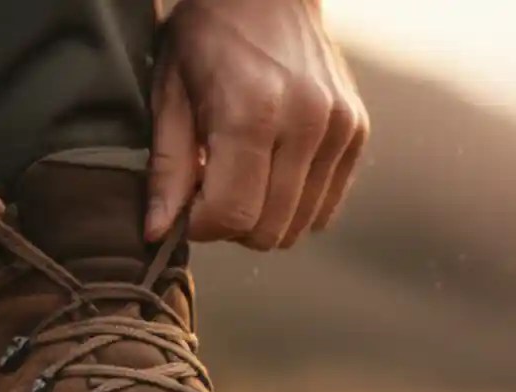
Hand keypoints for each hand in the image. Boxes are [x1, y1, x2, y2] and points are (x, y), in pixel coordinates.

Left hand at [146, 0, 368, 249]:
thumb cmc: (208, 35)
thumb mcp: (170, 93)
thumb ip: (168, 167)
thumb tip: (159, 232)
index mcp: (252, 111)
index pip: (231, 214)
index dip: (201, 225)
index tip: (187, 208)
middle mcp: (306, 121)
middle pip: (267, 229)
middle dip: (231, 224)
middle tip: (212, 190)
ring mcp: (339, 127)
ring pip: (299, 226)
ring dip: (263, 217)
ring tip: (241, 178)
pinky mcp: (357, 131)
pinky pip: (325, 207)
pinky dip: (294, 204)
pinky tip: (271, 172)